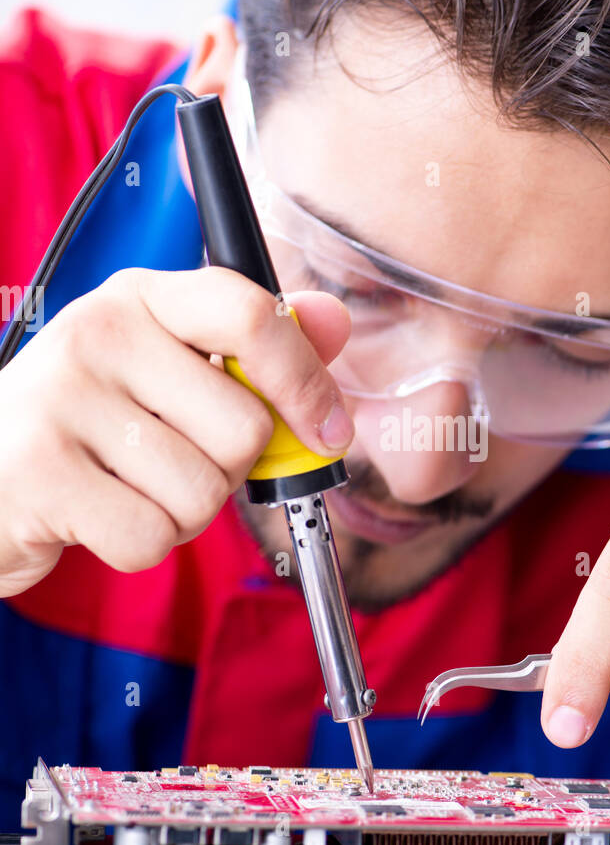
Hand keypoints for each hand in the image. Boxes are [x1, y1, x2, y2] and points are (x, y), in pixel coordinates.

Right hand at [0, 267, 351, 595]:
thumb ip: (254, 348)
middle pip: (244, 429)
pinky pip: (151, 537)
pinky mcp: (40, 472)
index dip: (306, 380)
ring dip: (181, 515)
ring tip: (126, 488)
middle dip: (226, 472)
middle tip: (169, 463)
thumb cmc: (84, 428)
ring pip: (203, 492)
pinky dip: (139, 546)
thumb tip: (334, 321)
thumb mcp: (164, 371)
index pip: (251, 314)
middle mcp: (98, 333)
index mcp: (141, 298)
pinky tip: (98, 516)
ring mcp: (61, 399)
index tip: (328, 429)